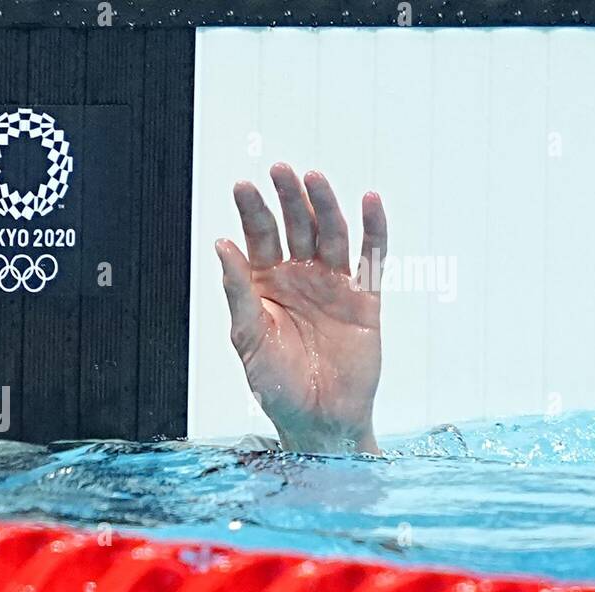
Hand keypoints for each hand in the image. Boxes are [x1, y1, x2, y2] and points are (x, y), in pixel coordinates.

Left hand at [216, 163, 385, 454]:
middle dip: (287, 199)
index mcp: (264, 284)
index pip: (258, 237)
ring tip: (314, 178)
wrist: (317, 420)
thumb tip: (221, 245)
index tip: (243, 185)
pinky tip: (370, 200)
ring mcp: (332, 285)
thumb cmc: (274, 385)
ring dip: (324, 205)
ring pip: (330, 234)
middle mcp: (298, 278)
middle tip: (280, 169)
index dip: (252, 211)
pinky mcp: (365, 299)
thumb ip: (237, 292)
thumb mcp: (248, 338)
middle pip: (294, 227)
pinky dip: (373, 229)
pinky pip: (370, 258)